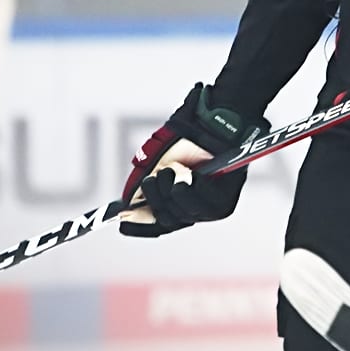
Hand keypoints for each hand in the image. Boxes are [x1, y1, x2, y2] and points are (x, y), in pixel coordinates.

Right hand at [118, 83, 266, 238]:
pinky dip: (192, 189)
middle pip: (167, 220)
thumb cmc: (185, 140)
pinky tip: (191, 175)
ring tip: (173, 170)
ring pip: (184, 214)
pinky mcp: (226, 200)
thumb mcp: (155, 163)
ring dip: (172, 190)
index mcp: (176, 202)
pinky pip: (205, 205)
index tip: (122, 219)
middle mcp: (194, 210)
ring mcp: (211, 208)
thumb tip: (128, 209)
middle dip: (156, 198)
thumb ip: (142, 187)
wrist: (213, 123)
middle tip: (155, 178)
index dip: (139, 226)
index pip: (157, 225)